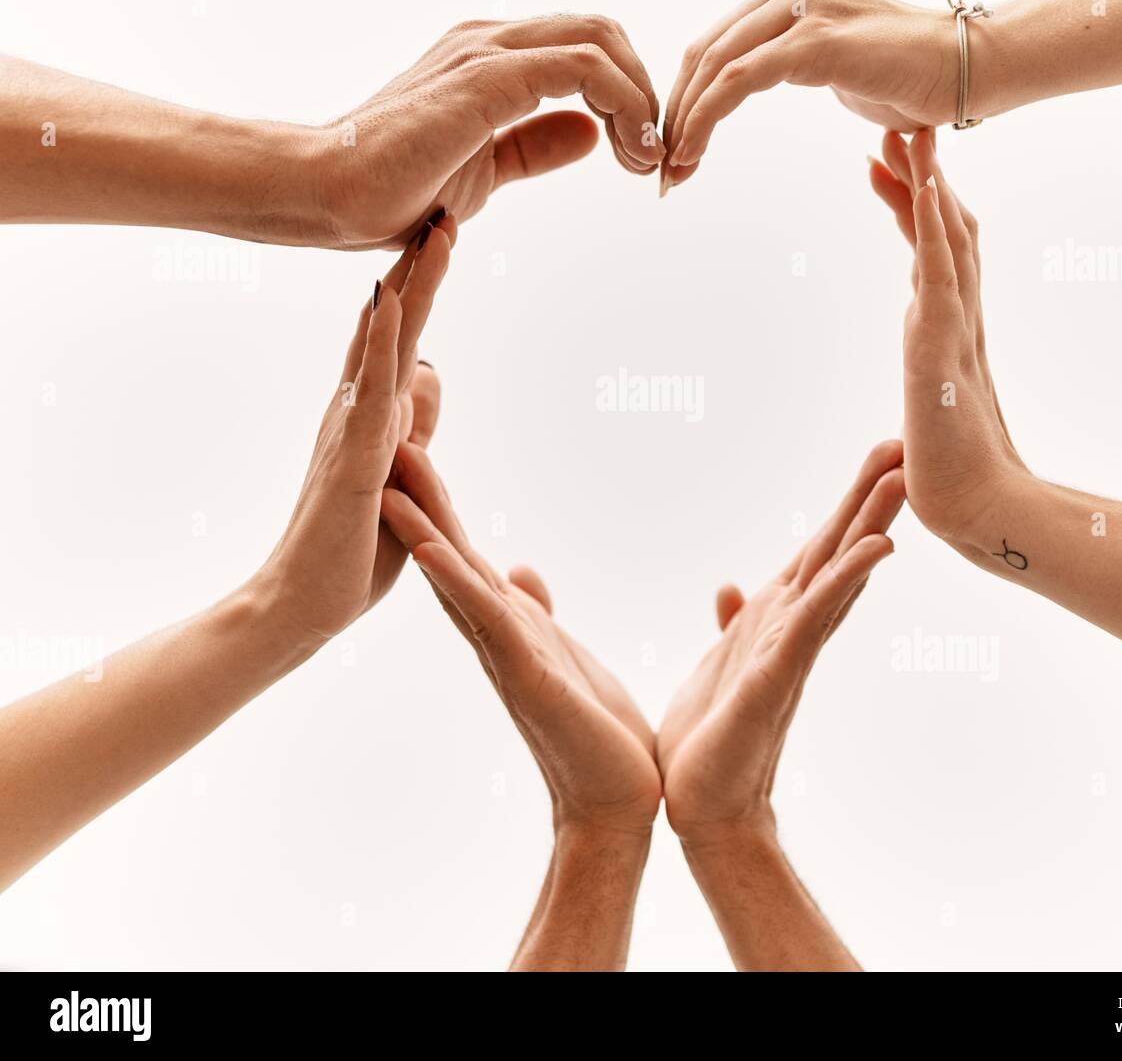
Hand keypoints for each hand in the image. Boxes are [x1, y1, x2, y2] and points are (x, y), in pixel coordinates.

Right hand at [252, 215, 453, 648]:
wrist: (303, 605)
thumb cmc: (353, 545)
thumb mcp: (400, 472)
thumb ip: (412, 423)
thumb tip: (431, 373)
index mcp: (369, 415)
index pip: (400, 340)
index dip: (422, 289)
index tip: (445, 237)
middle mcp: (354, 409)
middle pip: (391, 326)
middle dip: (419, 268)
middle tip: (445, 208)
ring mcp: (350, 430)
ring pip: (385, 345)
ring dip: (410, 286)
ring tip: (434, 231)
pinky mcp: (353, 460)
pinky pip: (370, 393)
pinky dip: (383, 344)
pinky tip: (392, 303)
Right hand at [318, 15, 664, 248]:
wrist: (329, 194)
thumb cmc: (391, 188)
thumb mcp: (484, 170)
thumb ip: (534, 146)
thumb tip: (592, 133)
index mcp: (490, 58)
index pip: (585, 48)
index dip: (628, 94)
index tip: (641, 153)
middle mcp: (491, 42)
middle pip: (603, 32)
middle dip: (645, 90)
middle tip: (651, 153)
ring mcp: (487, 53)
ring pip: (600, 41)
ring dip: (641, 98)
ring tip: (644, 157)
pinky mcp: (486, 78)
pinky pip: (580, 68)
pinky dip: (623, 103)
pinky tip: (628, 150)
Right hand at [380, 444, 660, 839]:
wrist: (616, 797)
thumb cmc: (593, 729)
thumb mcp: (562, 652)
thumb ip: (534, 612)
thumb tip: (519, 573)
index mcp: (506, 625)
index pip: (462, 554)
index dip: (436, 504)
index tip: (410, 451)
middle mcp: (494, 635)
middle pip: (446, 556)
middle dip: (419, 502)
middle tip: (386, 443)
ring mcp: (504, 655)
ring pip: (454, 581)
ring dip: (422, 532)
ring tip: (390, 486)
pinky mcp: (525, 675)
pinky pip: (486, 618)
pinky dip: (457, 581)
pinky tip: (433, 547)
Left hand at [656, 442, 905, 846]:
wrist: (703, 806)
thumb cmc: (713, 739)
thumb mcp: (719, 664)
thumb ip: (735, 623)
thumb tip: (731, 589)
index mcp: (778, 620)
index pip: (821, 551)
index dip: (849, 506)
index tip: (879, 461)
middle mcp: (795, 627)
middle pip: (839, 549)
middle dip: (869, 496)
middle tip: (905, 444)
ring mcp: (792, 649)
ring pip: (838, 573)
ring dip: (868, 523)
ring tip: (901, 477)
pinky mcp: (778, 674)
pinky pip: (817, 617)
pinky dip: (845, 580)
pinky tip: (876, 548)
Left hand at [661, 0, 955, 191]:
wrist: (968, 69)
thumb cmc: (906, 77)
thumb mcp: (830, 63)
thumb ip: (784, 63)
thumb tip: (742, 85)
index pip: (714, 43)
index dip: (683, 98)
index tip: (671, 148)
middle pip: (703, 53)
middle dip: (675, 115)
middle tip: (660, 168)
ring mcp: (802, 5)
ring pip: (714, 65)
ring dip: (685, 123)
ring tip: (673, 170)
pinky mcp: (815, 39)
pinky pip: (739, 79)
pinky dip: (706, 119)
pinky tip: (692, 153)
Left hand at [867, 128, 1027, 550]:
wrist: (975, 507)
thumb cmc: (952, 469)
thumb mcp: (933, 405)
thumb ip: (930, 374)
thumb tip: (918, 359)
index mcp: (954, 329)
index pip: (937, 252)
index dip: (917, 204)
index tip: (892, 165)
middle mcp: (960, 318)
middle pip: (944, 229)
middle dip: (921, 175)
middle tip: (898, 122)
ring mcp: (956, 326)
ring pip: (945, 237)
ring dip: (925, 181)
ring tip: (907, 130)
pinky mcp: (945, 344)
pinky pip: (939, 271)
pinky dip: (929, 224)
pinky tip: (921, 184)